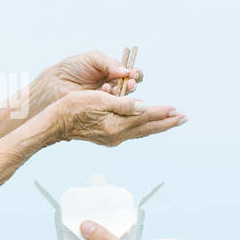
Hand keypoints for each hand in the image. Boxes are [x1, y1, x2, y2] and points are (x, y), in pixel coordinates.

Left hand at [40, 50, 144, 102]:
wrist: (55, 83)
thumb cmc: (72, 68)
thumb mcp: (92, 59)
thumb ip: (109, 63)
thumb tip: (126, 71)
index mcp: (112, 71)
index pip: (130, 72)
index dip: (135, 73)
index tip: (133, 73)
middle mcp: (112, 84)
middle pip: (131, 85)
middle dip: (132, 83)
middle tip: (130, 82)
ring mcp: (107, 97)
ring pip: (124, 97)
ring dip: (124, 92)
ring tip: (116, 87)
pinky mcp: (101, 108)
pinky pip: (113, 106)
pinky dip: (112, 99)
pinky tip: (105, 92)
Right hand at [52, 88, 185, 146]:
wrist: (56, 123)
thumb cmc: (74, 107)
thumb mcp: (99, 100)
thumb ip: (123, 105)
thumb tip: (144, 107)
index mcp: (116, 126)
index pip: (145, 117)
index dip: (162, 112)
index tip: (177, 110)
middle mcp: (117, 135)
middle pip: (148, 128)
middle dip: (166, 122)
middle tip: (184, 118)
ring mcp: (112, 138)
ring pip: (141, 131)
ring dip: (157, 125)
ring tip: (172, 120)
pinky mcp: (108, 138)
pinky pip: (132, 132)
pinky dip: (144, 127)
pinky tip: (148, 123)